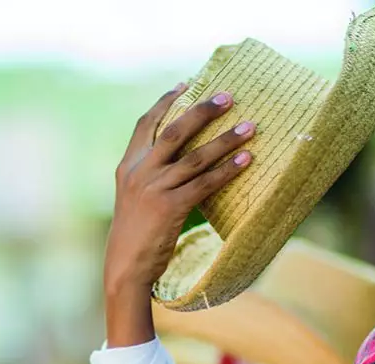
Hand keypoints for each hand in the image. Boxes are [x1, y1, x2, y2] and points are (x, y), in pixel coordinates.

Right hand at [103, 85, 254, 346]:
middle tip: (229, 97)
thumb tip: (181, 164)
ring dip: (226, 140)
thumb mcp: (133, 200)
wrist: (124, 269)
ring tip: (250, 127)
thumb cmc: (134, 237)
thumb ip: (150, 178)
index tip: (187, 84)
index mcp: (127, 167)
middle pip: (175, 131)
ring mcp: (154, 189)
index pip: (146, 124)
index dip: (167, 102)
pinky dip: (228, 170)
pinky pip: (205, 183)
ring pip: (196, 156)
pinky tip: (246, 160)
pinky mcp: (169, 208)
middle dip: (204, 111)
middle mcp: (139, 172)